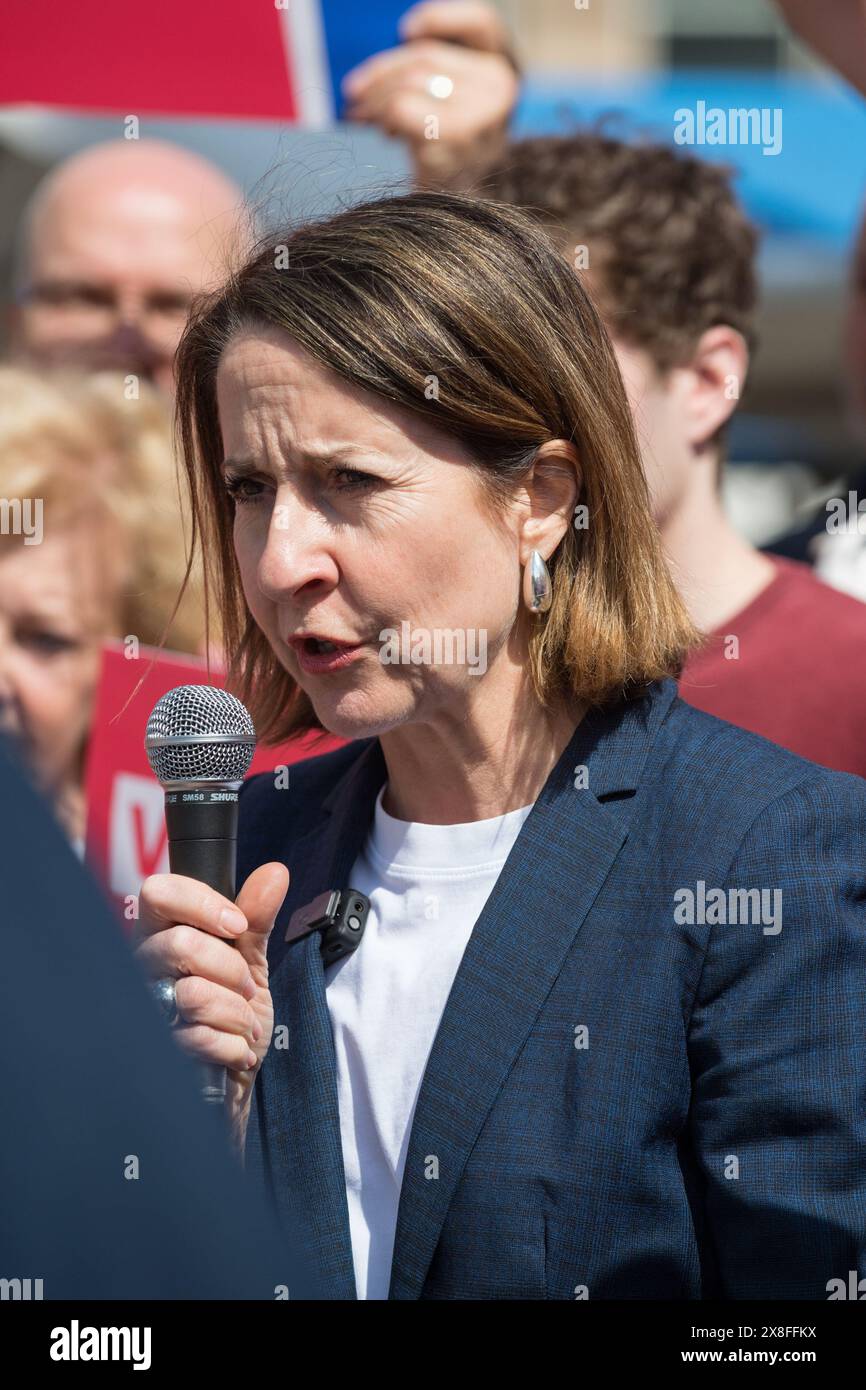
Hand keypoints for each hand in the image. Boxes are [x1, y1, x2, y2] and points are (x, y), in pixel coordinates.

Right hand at [135, 862, 289, 1149]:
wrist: (231, 1072)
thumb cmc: (231, 1010)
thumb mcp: (250, 959)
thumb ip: (256, 918)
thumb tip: (275, 873)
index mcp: (162, 935)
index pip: (158, 892)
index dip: (201, 903)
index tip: (237, 924)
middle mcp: (144, 968)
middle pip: (180, 946)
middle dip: (232, 969)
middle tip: (247, 987)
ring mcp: (146, 1011)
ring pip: (192, 995)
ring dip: (237, 1013)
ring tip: (243, 1023)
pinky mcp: (157, 1052)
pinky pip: (197, 1039)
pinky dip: (233, 1046)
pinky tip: (235, 1050)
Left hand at [342, 1, 518, 189]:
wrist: (460, 220)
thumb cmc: (449, 154)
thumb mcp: (454, 102)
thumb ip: (440, 68)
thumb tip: (407, 35)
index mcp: (505, 73)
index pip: (481, 22)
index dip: (442, 16)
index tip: (405, 30)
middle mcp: (500, 92)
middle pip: (427, 57)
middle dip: (381, 72)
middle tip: (353, 91)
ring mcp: (479, 119)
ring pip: (411, 83)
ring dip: (376, 99)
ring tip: (365, 116)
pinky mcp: (452, 144)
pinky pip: (401, 111)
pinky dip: (384, 120)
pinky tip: (386, 135)